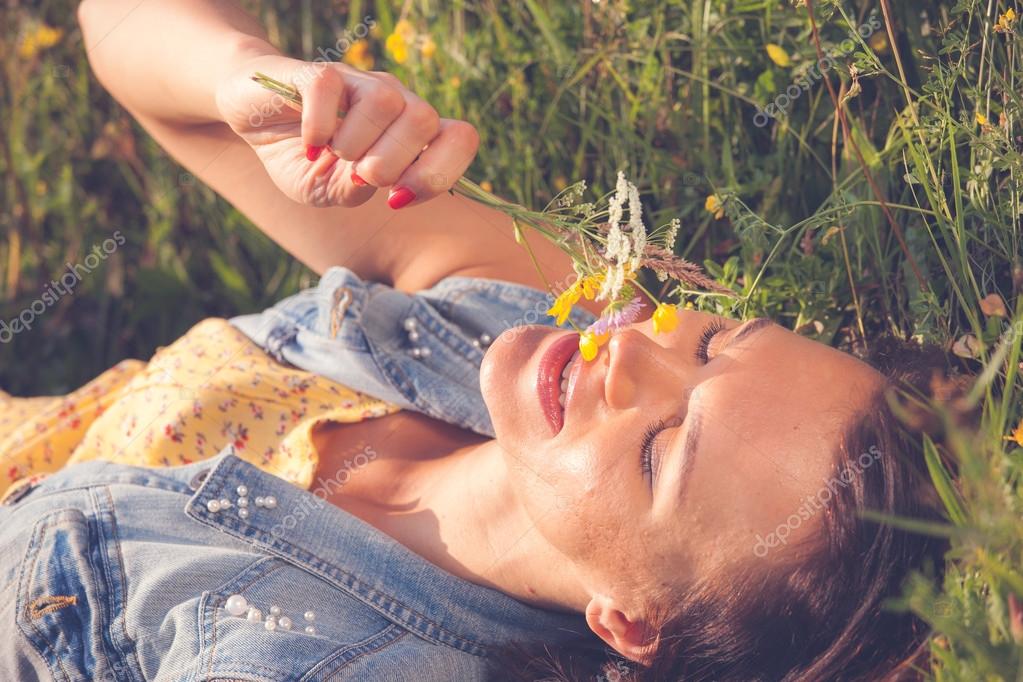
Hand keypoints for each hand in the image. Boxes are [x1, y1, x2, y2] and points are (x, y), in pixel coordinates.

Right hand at [215, 54, 478, 208]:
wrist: (255, 119)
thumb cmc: (303, 157)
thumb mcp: (330, 191)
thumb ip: (355, 192)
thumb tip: (371, 181)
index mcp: (410, 133)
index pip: (460, 138)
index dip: (438, 174)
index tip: (397, 200)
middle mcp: (395, 101)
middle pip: (425, 120)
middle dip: (390, 165)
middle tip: (357, 175)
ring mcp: (358, 82)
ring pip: (385, 102)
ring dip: (355, 145)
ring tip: (331, 155)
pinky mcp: (318, 72)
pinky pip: (329, 91)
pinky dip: (318, 129)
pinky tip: (308, 144)